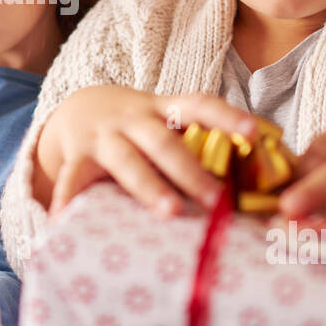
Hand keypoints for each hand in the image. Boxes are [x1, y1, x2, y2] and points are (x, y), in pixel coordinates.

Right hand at [36, 86, 256, 216]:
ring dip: (149, 187)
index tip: (254, 132)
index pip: (199, 105)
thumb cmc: (139, 126)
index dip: (227, 117)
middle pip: (164, 143)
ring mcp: (104, 138)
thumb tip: (260, 173)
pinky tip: (64, 221)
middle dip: (191, 170)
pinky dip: (67, 198)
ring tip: (171, 212)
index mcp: (163, 109)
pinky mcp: (77, 156)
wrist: (79, 108)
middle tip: (217, 199)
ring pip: (127, 161)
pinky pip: (72, 178)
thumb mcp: (166, 121)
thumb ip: (199, 141)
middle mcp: (134, 120)